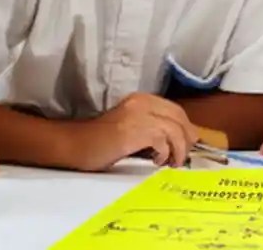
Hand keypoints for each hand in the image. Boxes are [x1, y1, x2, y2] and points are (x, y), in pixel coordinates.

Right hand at [74, 93, 198, 171]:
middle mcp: (142, 102)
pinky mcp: (134, 130)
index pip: (176, 110)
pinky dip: (164, 153)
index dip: (186, 128)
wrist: (76, 144)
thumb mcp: (132, 127)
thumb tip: (180, 140)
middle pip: (179, 117)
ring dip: (178, 150)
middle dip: (186, 139)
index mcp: (142, 99)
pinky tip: (155, 161)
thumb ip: (153, 128)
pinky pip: (162, 140)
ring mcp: (138, 115)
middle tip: (181, 157)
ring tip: (171, 163)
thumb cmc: (101, 141)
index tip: (186, 146)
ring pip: (174, 129)